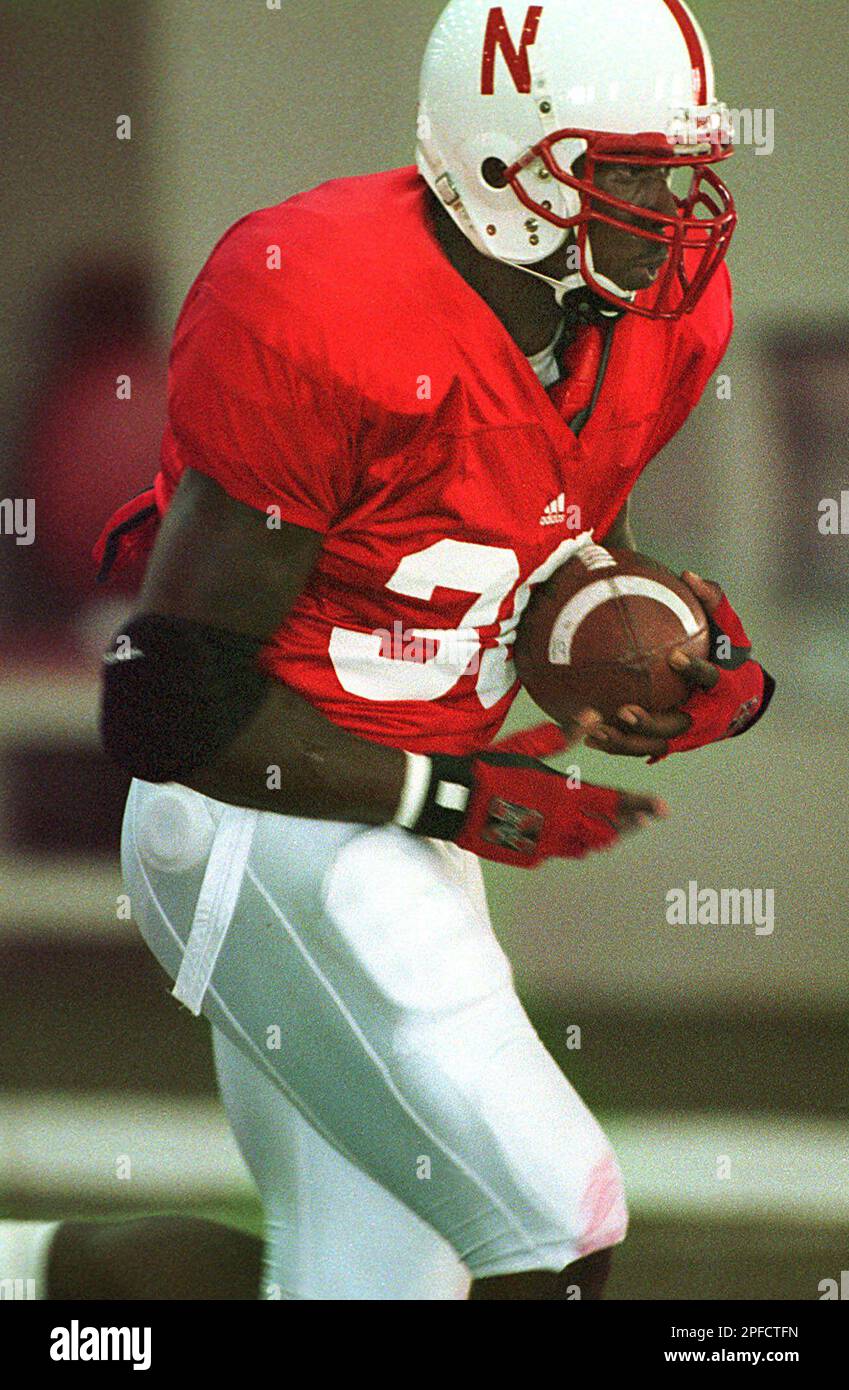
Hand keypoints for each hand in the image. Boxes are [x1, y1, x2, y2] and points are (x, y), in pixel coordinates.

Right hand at [410, 714, 668, 868]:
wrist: (454, 800)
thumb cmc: (491, 766)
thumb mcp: (527, 745)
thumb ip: (563, 735)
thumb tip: (594, 717)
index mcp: (564, 795)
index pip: (614, 803)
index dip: (640, 805)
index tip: (662, 808)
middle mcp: (561, 824)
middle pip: (608, 830)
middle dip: (629, 823)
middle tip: (644, 818)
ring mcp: (546, 844)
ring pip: (587, 846)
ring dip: (604, 836)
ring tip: (615, 828)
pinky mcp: (530, 856)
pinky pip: (560, 851)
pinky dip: (573, 843)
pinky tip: (574, 835)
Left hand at [582, 572, 774, 760]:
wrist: (743, 701)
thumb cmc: (730, 656)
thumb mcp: (728, 629)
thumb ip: (711, 602)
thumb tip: (687, 575)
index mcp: (722, 687)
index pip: (711, 678)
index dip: (695, 670)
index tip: (674, 657)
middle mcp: (704, 716)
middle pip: (676, 726)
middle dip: (650, 723)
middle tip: (624, 711)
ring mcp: (686, 735)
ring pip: (653, 744)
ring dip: (624, 741)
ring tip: (594, 731)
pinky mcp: (670, 744)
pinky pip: (640, 747)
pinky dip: (616, 743)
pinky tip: (586, 735)